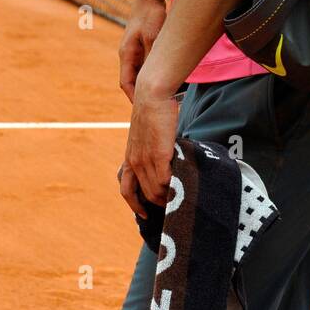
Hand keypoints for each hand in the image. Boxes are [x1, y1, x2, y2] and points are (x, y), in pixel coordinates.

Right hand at [119, 0, 166, 102]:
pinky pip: (145, 64)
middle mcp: (127, 53)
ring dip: (146, 84)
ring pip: (139, 72)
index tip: (142, 108)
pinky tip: (163, 78)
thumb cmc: (151, 15)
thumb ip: (153, 57)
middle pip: (131, 80)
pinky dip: (151, 73)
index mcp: (126, 53)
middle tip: (151, 107)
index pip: (125, 83)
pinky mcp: (141, 44)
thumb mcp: (154, 38)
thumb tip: (155, 76)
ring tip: (159, 96)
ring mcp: (134, 48)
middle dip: (139, 94)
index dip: (133, 97)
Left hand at [120, 68, 179, 214]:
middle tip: (172, 205)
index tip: (144, 214)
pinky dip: (174, 187)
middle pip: (145, 194)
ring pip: (156, 191)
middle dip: (158, 203)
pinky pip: (166, 180)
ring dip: (168, 197)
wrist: (151, 95)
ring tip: (180, 198)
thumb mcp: (146, 135)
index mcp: (129, 158)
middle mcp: (134, 162)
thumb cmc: (153, 111)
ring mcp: (145, 160)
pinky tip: (183, 187)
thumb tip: (165, 160)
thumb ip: (152, 150)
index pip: (126, 190)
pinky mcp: (159, 155)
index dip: (134, 205)